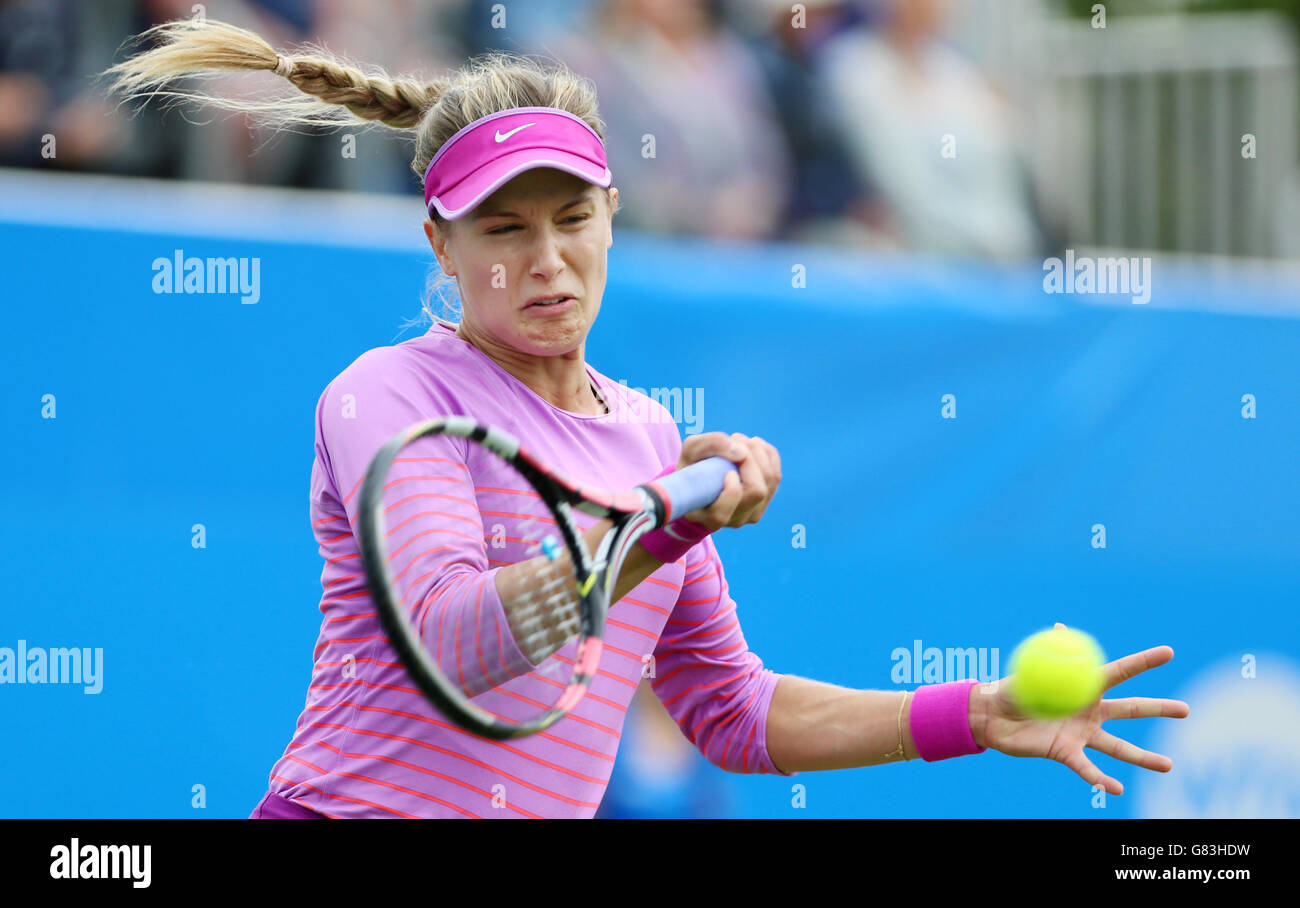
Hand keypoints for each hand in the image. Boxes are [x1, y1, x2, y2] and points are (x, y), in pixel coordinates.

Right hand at [675, 432, 780, 531]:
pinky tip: (753, 445)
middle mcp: (731, 521)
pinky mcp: (763, 503)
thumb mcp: (690, 450)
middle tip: (734, 439)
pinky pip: (776, 476)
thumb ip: (710, 445)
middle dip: (750, 458)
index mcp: (706, 516)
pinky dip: (767, 455)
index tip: (726, 470)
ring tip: (740, 440)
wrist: (699, 478)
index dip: (731, 490)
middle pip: (756, 491)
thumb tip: (742, 451)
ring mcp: (750, 515)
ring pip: (770, 481)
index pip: (723, 513)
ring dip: (759, 452)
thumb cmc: (692, 465)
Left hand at [970, 622, 1189, 794]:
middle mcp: (1089, 711)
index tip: (1169, 652)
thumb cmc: (1012, 688)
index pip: (1119, 671)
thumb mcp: (1030, 668)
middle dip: (1159, 709)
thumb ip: (1048, 654)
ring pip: (1119, 746)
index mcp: (1084, 686)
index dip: (1143, 662)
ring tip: (1169, 766)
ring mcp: (1081, 734)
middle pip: (1131, 710)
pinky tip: (1116, 789)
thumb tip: (1060, 627)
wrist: (992, 717)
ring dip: (1144, 758)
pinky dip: (1100, 779)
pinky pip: (1087, 768)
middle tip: (1187, 710)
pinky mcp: (1066, 752)